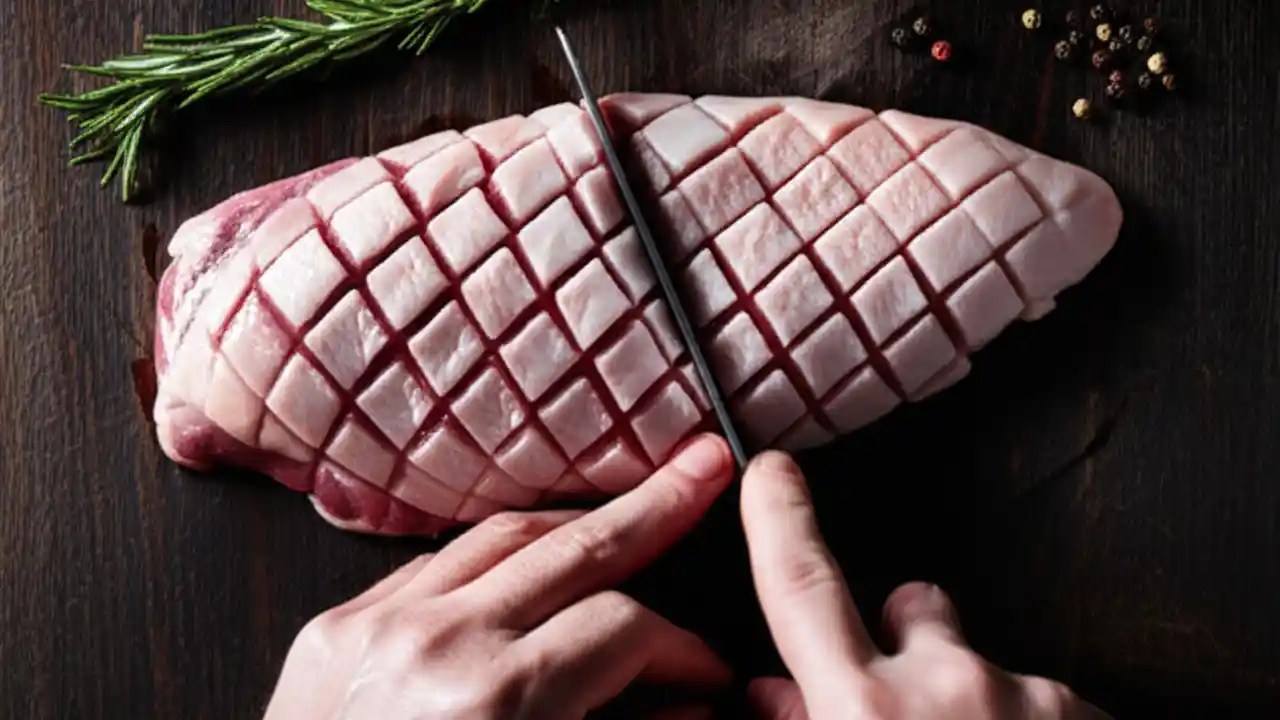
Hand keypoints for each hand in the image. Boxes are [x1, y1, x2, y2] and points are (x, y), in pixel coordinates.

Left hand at [264, 435, 734, 719]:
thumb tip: (694, 703)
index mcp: (497, 704)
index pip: (623, 627)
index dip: (683, 647)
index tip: (708, 672)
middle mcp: (437, 644)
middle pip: (573, 548)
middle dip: (652, 509)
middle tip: (703, 470)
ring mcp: (376, 626)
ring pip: (502, 535)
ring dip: (575, 522)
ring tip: (628, 509)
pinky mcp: (334, 627)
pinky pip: (433, 564)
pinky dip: (494, 557)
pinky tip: (529, 558)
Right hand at [740, 452, 1109, 719]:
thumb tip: (777, 696)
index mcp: (867, 712)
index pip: (803, 587)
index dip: (779, 520)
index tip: (772, 472)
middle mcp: (950, 688)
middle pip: (919, 605)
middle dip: (911, 627)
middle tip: (911, 698)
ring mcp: (1030, 699)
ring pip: (991, 666)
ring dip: (979, 701)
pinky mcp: (1089, 715)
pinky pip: (1048, 703)